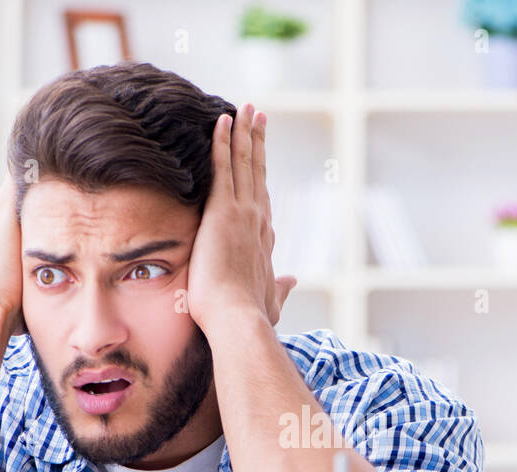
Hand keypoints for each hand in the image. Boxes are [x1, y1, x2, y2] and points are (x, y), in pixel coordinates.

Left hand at [185, 105, 297, 337]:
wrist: (238, 318)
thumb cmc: (250, 316)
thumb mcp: (271, 302)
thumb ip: (282, 289)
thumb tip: (293, 281)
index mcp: (265, 241)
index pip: (263, 201)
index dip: (262, 177)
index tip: (261, 159)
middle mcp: (259, 221)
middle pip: (258, 173)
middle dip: (258, 142)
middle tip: (258, 116)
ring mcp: (243, 213)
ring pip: (245, 163)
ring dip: (245, 133)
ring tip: (246, 108)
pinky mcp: (224, 211)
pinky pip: (224, 167)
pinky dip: (224, 141)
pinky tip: (223, 119)